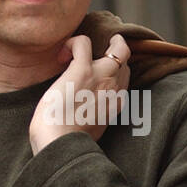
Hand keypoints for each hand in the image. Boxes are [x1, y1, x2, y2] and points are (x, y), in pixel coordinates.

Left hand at [29, 34, 130, 154]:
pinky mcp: (82, 70)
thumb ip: (91, 118)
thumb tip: (78, 116)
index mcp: (115, 105)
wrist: (61, 144)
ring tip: (76, 48)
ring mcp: (102, 77)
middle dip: (113, 52)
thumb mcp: (88, 131)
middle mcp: (114, 89)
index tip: (98, 70)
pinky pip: (84, 43)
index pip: (124, 79)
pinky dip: (73, 43)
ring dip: (101, 42)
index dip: (114, 70)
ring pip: (119, 48)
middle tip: (92, 52)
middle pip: (126, 61)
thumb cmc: (65, 142)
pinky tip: (62, 55)